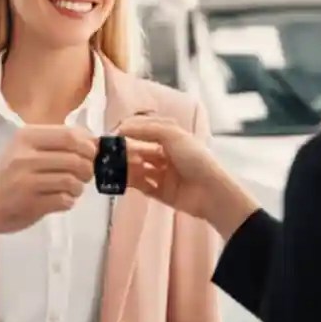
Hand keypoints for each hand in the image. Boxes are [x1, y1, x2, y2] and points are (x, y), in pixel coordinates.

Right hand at [0, 125, 96, 233]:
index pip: (69, 135)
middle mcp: (25, 156)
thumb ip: (57, 142)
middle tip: (85, 175)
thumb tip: (94, 142)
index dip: (88, 145)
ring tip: (72, 189)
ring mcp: (27, 181)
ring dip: (78, 187)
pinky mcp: (31, 204)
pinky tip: (61, 200)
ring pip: (72, 180)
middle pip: (75, 158)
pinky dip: (69, 201)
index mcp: (26, 137)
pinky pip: (65, 200)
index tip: (91, 154)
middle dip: (88, 168)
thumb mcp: (26, 148)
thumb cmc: (10, 174)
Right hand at [115, 115, 258, 239]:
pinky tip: (123, 180)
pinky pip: (142, 186)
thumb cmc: (195, 158)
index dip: (129, 130)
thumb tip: (122, 128)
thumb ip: (146, 129)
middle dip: (125, 150)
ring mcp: (164, 174)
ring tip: (114, 166)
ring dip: (127, 166)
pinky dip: (132, 182)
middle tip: (109, 152)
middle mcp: (167, 154)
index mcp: (172, 137)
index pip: (145, 129)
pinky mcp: (161, 192)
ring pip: (139, 168)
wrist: (211, 191)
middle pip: (140, 149)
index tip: (113, 134)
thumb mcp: (172, 134)